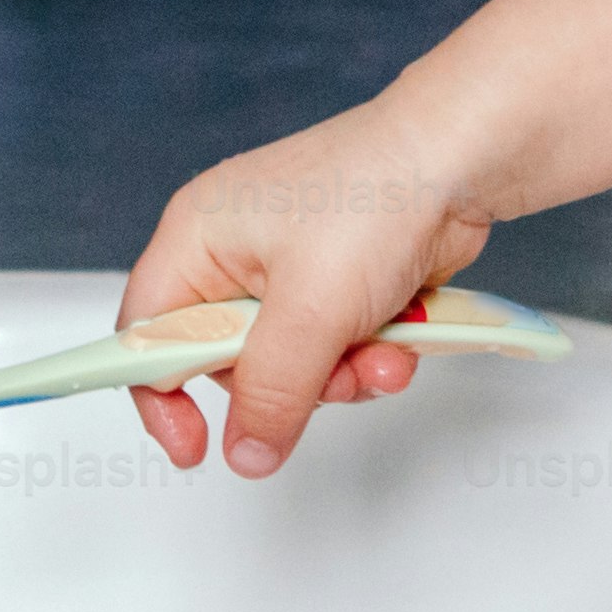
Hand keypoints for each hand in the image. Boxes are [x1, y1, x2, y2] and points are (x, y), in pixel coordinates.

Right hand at [116, 93, 496, 478]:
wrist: (464, 158)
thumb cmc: (377, 197)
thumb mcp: (311, 311)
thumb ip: (270, 391)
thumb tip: (245, 454)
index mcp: (197, 237)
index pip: (147, 334)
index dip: (160, 396)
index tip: (194, 447)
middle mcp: (234, 251)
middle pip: (229, 362)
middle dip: (289, 385)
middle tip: (331, 376)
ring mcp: (289, 266)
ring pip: (291, 364)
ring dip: (341, 374)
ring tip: (382, 355)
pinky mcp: (339, 280)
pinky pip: (334, 347)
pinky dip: (368, 354)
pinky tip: (402, 340)